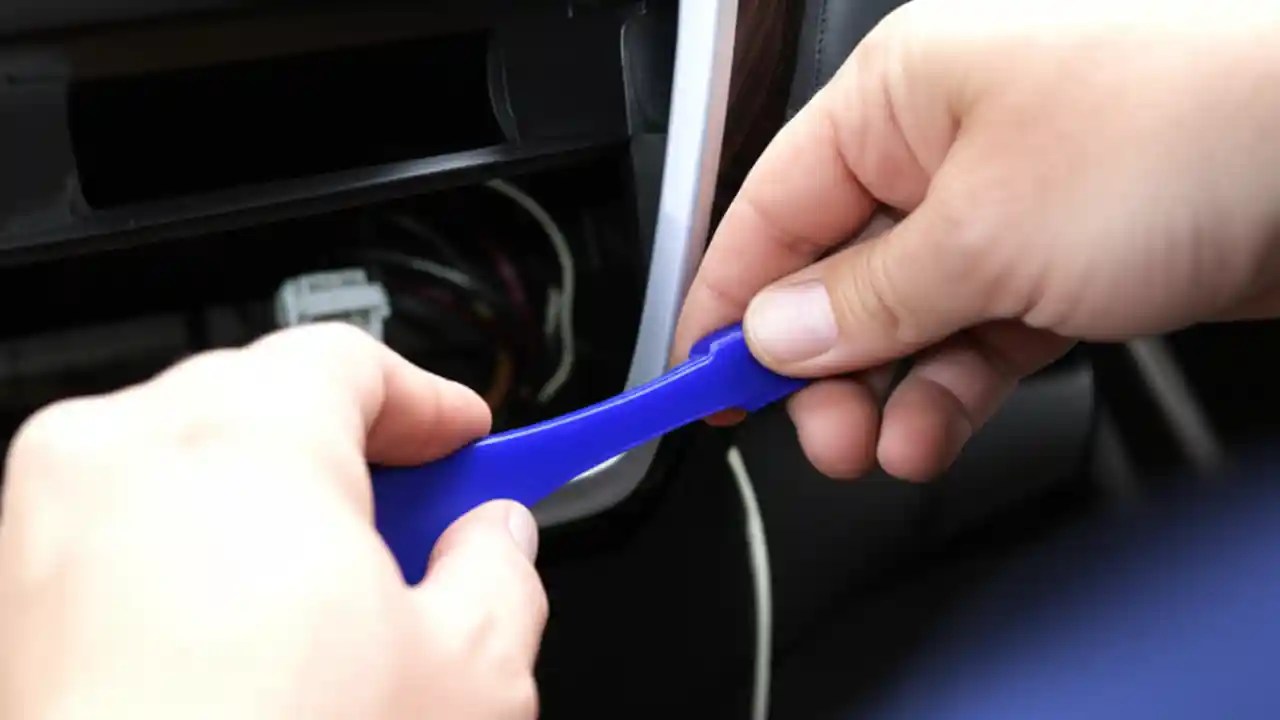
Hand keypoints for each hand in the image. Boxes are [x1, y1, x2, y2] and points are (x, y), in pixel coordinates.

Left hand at [0, 324, 545, 719]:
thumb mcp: (470, 676)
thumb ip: (500, 572)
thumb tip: (495, 542)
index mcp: (244, 443)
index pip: (350, 360)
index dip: (429, 400)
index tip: (466, 439)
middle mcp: (125, 461)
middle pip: (266, 399)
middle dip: (355, 451)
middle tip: (424, 521)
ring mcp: (49, 533)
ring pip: (189, 462)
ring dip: (276, 504)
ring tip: (341, 597)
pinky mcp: (15, 606)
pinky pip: (126, 531)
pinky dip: (200, 554)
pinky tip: (255, 642)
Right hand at [675, 0, 1279, 480]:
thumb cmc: (1190, 129)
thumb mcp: (984, 235)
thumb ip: (864, 298)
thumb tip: (776, 332)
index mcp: (898, 98)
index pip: (771, 210)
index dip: (727, 301)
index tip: (696, 376)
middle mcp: (944, 146)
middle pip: (836, 274)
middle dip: (821, 366)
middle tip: (817, 433)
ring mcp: (1008, 206)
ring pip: (907, 318)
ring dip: (889, 393)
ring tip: (885, 447)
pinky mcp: (1064, 260)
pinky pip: (976, 334)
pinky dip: (953, 387)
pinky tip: (936, 429)